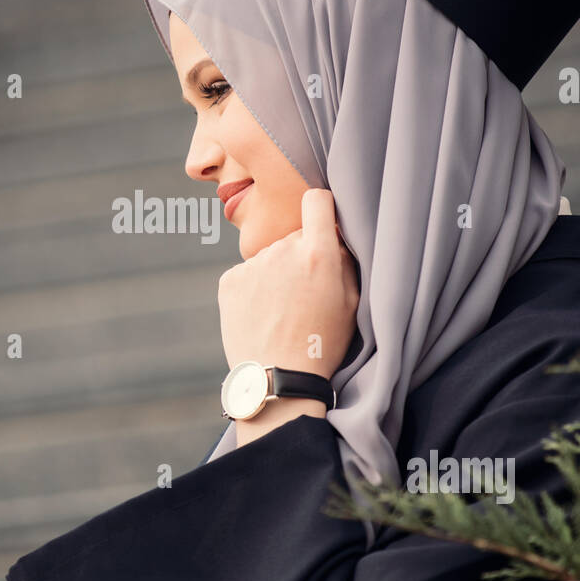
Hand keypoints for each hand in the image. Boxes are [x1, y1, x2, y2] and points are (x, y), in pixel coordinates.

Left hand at [218, 187, 358, 378]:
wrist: (276, 379)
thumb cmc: (321, 344)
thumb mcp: (351, 304)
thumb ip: (345, 262)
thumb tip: (335, 235)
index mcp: (317, 253)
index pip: (318, 201)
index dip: (321, 208)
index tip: (322, 221)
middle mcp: (282, 250)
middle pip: (293, 238)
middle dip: (301, 256)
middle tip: (304, 295)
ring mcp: (252, 265)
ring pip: (269, 259)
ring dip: (276, 275)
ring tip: (281, 313)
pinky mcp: (228, 280)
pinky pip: (246, 274)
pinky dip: (253, 290)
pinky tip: (261, 316)